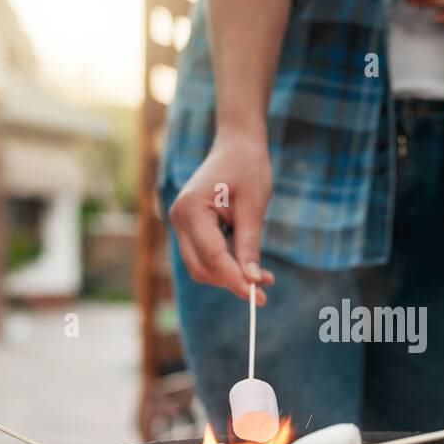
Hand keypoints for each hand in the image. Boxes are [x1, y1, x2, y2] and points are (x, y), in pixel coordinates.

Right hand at [166, 127, 275, 302]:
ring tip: (265, 276)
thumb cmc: (248, 168)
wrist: (237, 144)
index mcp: (191, 208)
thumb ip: (250, 245)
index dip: (235, 280)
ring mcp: (180, 223)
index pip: (212, 256)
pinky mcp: (190, 228)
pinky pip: (206, 255)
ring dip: (231, 275)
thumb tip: (252, 281)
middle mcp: (178, 217)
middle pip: (201, 267)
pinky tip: (252, 265)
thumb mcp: (254, 207)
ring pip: (202, 266)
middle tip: (264, 290)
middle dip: (232, 281)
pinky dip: (228, 264)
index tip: (259, 298)